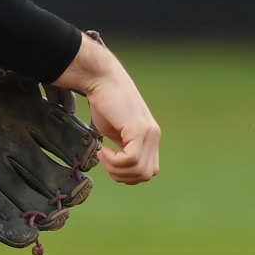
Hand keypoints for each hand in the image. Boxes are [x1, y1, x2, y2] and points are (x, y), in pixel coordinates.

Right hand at [53, 33, 160, 183]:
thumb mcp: (115, 131)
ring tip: (103, 154)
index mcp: (150, 137)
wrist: (101, 79)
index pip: (148, 171)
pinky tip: (103, 149)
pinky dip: (115, 161)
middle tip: (105, 160)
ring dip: (117, 169)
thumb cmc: (104, 102)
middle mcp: (154, 135)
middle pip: (146, 174)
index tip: (109, 160)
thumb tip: (121, 166)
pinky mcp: (139, 129)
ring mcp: (149, 133)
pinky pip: (131, 159)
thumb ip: (123, 147)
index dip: (128, 174)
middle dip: (123, 175)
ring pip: (140, 170)